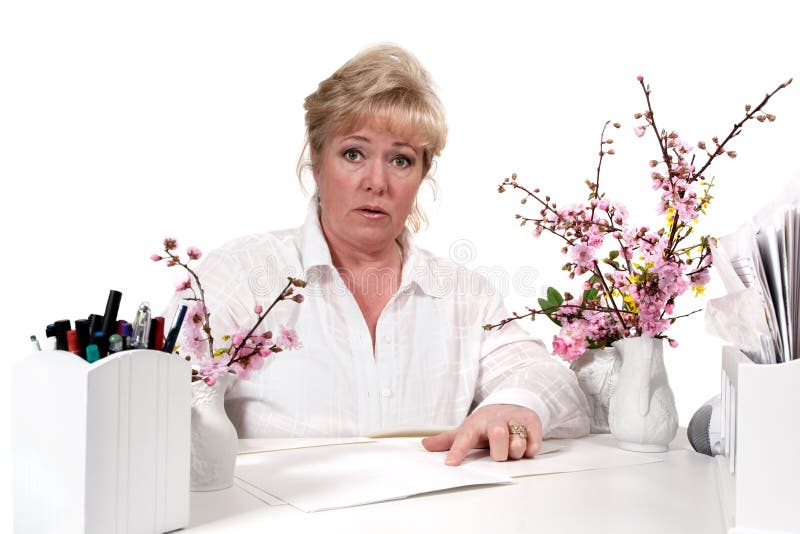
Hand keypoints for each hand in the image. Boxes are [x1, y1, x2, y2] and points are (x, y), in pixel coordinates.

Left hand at [422, 404, 541, 465]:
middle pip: (498, 435)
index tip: (451, 464)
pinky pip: (534, 444)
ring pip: (518, 443)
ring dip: (515, 451)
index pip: (464, 437)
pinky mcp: (532, 423)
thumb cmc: (486, 423)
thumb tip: (425, 444)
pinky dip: (530, 449)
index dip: (458, 451)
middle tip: (498, 455)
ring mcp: (515, 420)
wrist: (512, 403)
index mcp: (476, 423)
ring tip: (511, 447)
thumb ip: (447, 440)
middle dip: (499, 451)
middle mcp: (496, 419)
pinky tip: (524, 444)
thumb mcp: (467, 429)